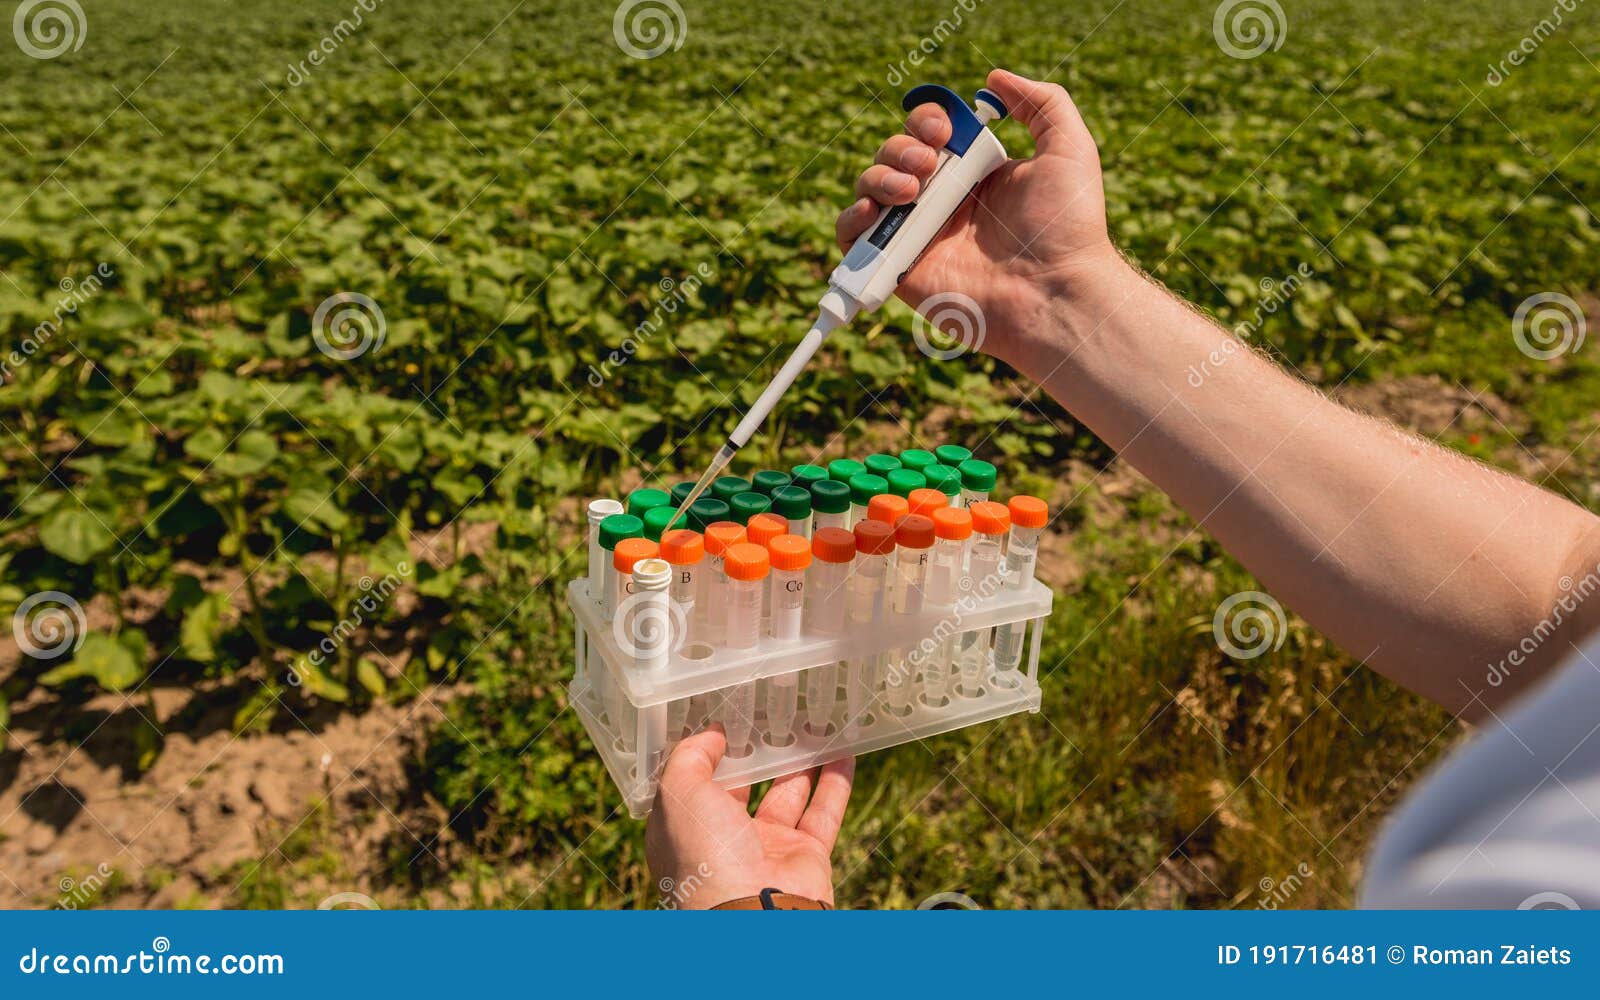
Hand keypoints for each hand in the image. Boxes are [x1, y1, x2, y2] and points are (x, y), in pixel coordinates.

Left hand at [645, 729, 853, 908]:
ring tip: (811, 725)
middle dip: (756, 754)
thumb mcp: (678, 794)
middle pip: (744, 787)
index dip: (706, 752)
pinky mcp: (807, 855)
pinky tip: (844, 752)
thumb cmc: (705, 856)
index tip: (721, 718)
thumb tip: (713, 735)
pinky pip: (825, 812)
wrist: (755, 913)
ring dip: (800, 762)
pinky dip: (836, 782)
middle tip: (770, 715)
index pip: (694, 783)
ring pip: (788, 794)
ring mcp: (769, 848)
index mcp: (686, 829)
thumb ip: (690, 757)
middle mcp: (726, 839)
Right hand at [835, 68, 1113, 364]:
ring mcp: (920, 234)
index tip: (943, 129)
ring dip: (879, 176)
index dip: (926, 120)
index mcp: (975, 172)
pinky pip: (854, 239)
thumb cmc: (1066, 226)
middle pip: (895, 154)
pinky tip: (874, 211)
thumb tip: (995, 78)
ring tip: (910, 190)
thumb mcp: (1069, 149)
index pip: (930, 132)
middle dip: (902, 147)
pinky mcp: (900, 268)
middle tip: (929, 164)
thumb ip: (1042, 103)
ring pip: (871, 188)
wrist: (1053, 291)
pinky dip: (852, 218)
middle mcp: (944, 200)